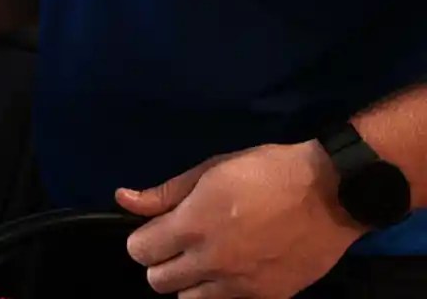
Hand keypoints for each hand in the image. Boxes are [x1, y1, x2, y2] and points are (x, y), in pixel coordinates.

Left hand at [117, 142, 367, 297]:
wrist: (332, 194)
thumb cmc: (267, 172)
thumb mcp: (211, 170)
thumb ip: (164, 192)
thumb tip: (123, 199)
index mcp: (193, 225)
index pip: (139, 250)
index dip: (143, 238)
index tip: (157, 229)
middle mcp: (212, 261)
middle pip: (158, 281)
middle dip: (161, 262)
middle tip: (181, 243)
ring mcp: (240, 285)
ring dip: (189, 281)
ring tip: (207, 258)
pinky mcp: (267, 297)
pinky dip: (221, 291)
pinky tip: (234, 269)